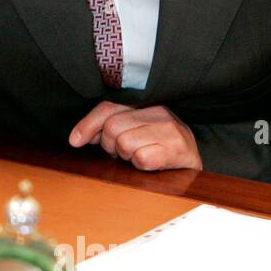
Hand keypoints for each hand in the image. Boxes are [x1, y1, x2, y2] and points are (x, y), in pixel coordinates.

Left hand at [68, 101, 201, 171]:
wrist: (196, 163)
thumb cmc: (161, 148)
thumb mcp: (136, 132)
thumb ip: (110, 129)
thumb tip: (79, 137)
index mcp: (147, 105)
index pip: (108, 109)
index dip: (87, 124)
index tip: (75, 141)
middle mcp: (159, 112)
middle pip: (112, 128)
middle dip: (111, 146)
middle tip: (124, 153)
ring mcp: (169, 130)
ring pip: (124, 143)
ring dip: (127, 157)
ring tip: (140, 157)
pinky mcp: (176, 149)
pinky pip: (141, 159)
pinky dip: (141, 165)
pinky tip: (151, 165)